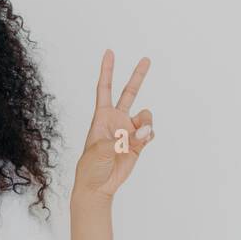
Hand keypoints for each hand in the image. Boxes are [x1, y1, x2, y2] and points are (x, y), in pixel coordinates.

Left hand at [73, 49, 154, 199]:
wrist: (98, 187)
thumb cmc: (91, 167)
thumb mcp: (98, 151)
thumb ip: (121, 139)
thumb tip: (143, 133)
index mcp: (102, 117)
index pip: (104, 89)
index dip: (107, 71)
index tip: (109, 52)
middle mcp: (116, 121)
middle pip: (129, 93)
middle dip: (137, 76)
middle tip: (147, 59)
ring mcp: (128, 132)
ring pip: (145, 116)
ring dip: (146, 122)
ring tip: (140, 136)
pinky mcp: (138, 144)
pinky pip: (150, 132)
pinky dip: (149, 135)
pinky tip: (143, 142)